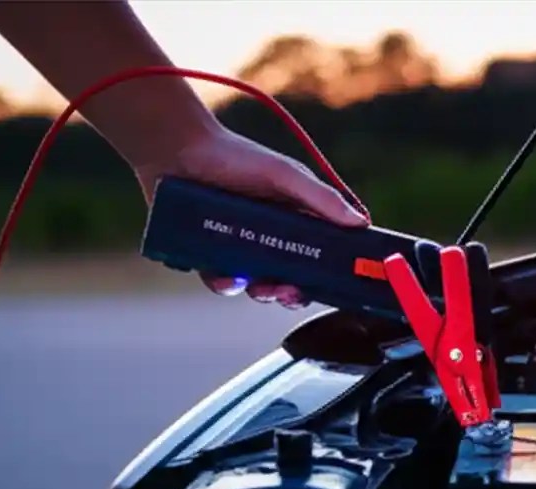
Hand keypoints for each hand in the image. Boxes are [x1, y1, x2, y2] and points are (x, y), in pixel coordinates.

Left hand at [133, 124, 368, 307]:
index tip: (334, 285)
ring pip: (256, 285)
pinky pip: (219, 281)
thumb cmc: (234, 156)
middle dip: (293, 291)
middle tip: (291, 291)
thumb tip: (361, 223)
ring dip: (262, 292)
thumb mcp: (284, 175)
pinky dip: (224, 284)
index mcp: (294, 220)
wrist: (174, 148)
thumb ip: (321, 199)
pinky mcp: (207, 255)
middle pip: (290, 278)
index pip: (319, 255)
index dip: (327, 273)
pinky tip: (225, 277)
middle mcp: (268, 238)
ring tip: (261, 287)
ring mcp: (238, 249)